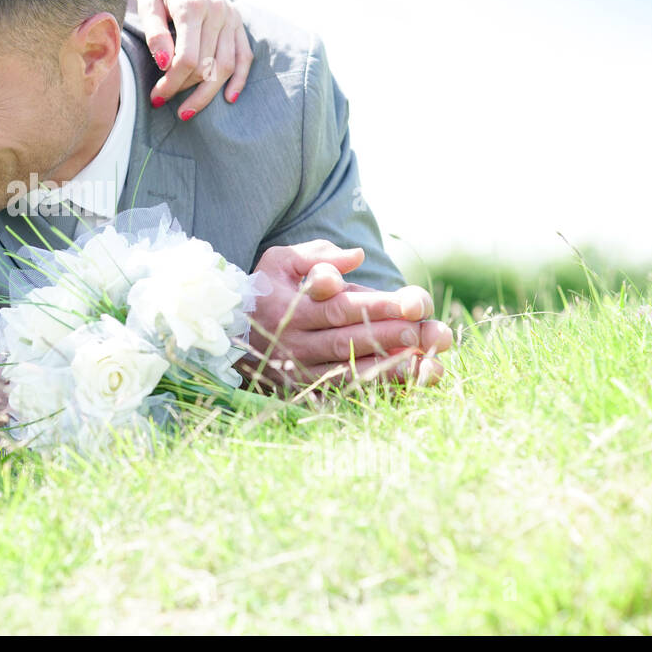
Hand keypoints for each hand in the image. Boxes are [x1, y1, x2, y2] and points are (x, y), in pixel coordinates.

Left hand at [128, 0, 252, 118]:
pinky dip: (240, 78)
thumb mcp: (147, 1)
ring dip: (208, 92)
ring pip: (226, 65)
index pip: (187, 58)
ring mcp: (230, 17)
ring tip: (188, 110)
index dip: (171, 82)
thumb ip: (155, 33)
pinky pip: (245, 54)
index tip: (155, 96)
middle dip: (184, 90)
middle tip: (162, 101)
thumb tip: (164, 64)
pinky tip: (229, 97)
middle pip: (206, 65)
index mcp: (192, 6)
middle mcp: (217, 12)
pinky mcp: (237, 20)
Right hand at [243, 240, 452, 390]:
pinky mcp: (301, 392)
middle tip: (424, 332)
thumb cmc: (264, 290)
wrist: (227, 335)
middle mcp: (294, 342)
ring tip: (422, 365)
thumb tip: (356, 256)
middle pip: (347, 340)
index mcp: (291, 308)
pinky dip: (369, 393)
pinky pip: (338, 395)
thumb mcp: (280, 262)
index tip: (413, 304)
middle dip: (388, 337)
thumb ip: (316, 256)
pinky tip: (400, 389)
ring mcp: (297, 371)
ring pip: (345, 372)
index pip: (340, 307)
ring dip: (386, 370)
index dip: (377, 306)